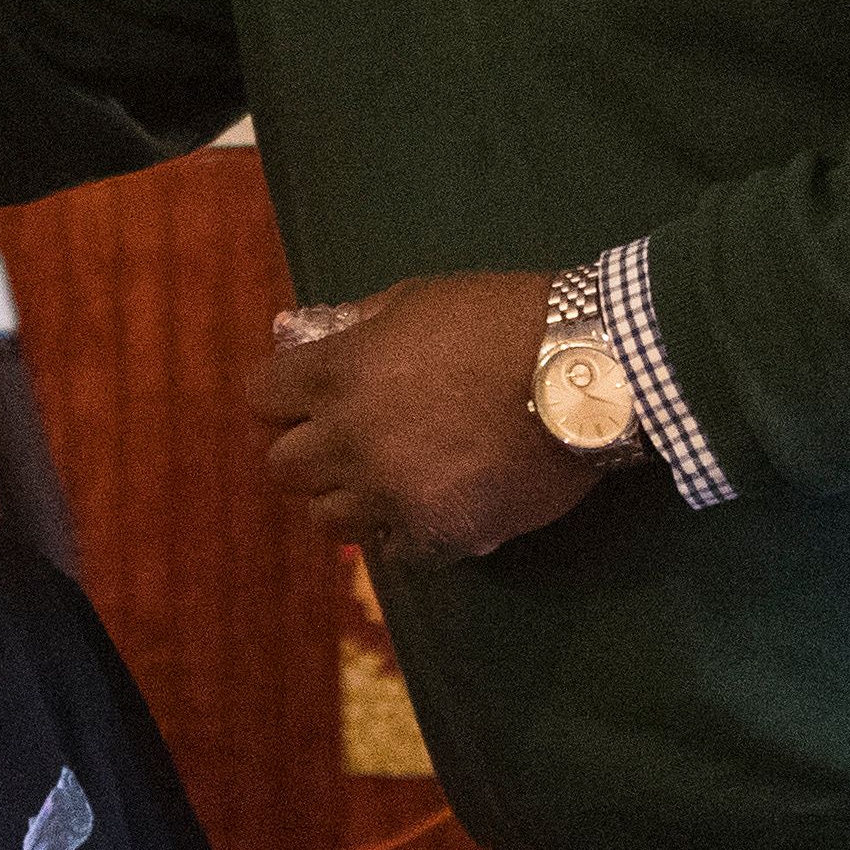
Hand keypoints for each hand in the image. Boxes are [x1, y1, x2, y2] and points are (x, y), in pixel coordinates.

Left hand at [247, 270, 610, 563]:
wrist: (588, 372)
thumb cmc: (505, 318)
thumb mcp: (420, 297)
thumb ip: (356, 324)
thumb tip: (302, 334)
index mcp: (339, 372)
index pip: (261, 397)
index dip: (281, 396)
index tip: (306, 395)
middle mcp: (350, 439)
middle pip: (282, 466)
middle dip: (307, 450)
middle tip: (347, 440)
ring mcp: (392, 493)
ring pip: (327, 518)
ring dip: (349, 497)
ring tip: (389, 479)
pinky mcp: (438, 534)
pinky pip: (393, 551)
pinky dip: (405, 532)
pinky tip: (431, 507)